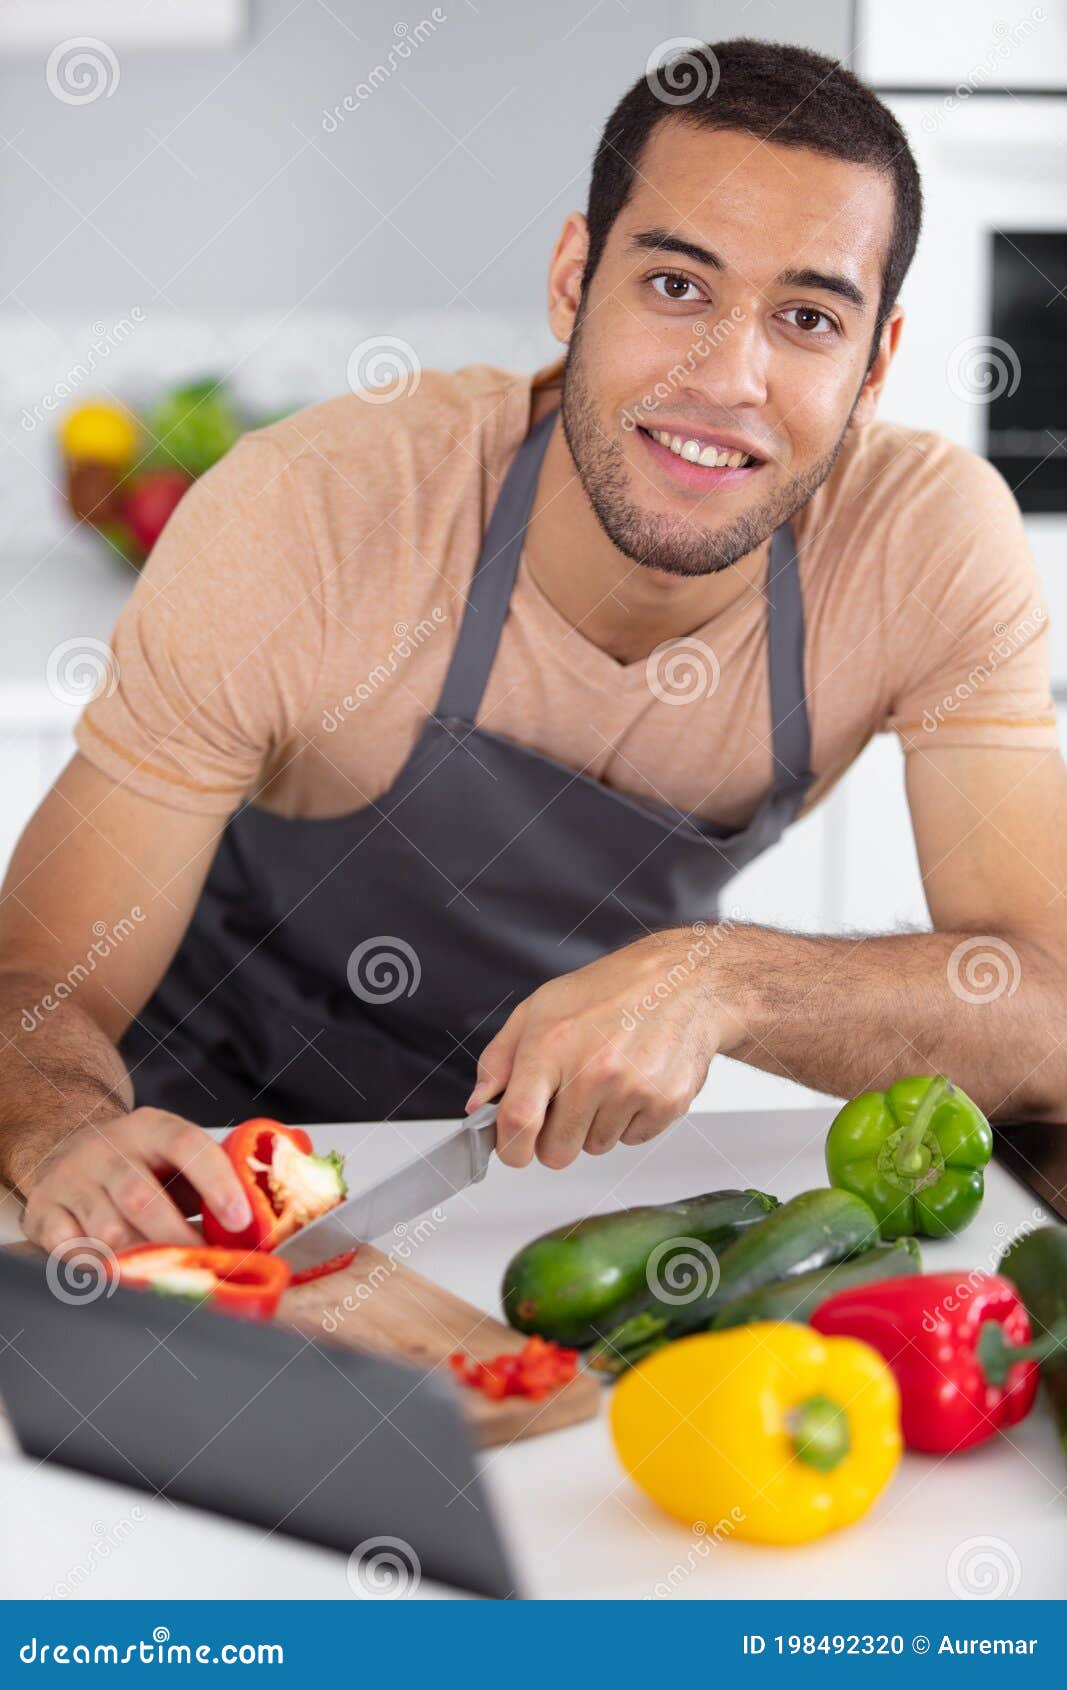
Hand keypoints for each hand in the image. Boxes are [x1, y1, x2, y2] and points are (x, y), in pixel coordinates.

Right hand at [21, 1107, 252, 1253]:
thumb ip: (211, 1182)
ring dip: (140, 1260)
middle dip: (178, 1240)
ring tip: (164, 1277)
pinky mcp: (44, 1210)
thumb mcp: (174, 1157)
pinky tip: (117, 1275)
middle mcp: (107, 1148)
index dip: (217, 1182)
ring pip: (107, 1231)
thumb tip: (258, 1227)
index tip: (242, 1220)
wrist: (66, 1148)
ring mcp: (72, 1179)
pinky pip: (69, 1249)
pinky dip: (96, 1269)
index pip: (187, 1144)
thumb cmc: (137, 1164)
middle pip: (143, 1198)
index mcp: (150, 1128)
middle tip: (205, 1268)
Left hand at [467, 925, 738, 1168]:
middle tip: (567, 1102)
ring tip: (607, 1080)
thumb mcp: (539, 1008)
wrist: (683, 981)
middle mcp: (592, 1070)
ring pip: (595, 1147)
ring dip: (595, 1125)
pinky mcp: (666, 1103)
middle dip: (554, 1138)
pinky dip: (629, 1121)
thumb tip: (478, 1105)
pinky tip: (634, 1082)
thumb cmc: (610, 991)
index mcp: (551, 1044)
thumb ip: (500, 1059)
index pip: (518, 1122)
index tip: (512, 1148)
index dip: (509, 1147)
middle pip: (556, 1152)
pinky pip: (632, 1140)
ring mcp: (632, 1089)